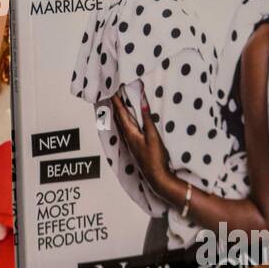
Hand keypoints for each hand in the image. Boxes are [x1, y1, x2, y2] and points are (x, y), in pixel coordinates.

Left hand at [105, 92, 175, 208]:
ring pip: (122, 123)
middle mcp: (128, 137)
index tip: (112, 91)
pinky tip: (126, 120)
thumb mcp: (153, 136)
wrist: (157, 176)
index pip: (121, 113)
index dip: (117, 101)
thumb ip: (147, 120)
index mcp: (130, 133)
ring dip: (119, 112)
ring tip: (116, 103)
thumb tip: (142, 103)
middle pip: (119, 117)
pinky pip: (127, 128)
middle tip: (112, 93)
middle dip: (116, 105)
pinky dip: (124, 120)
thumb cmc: (155, 158)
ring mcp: (131, 142)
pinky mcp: (135, 146)